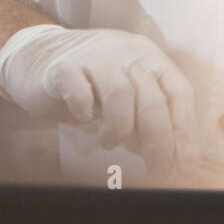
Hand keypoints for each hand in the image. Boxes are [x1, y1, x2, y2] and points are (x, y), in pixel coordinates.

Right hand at [0, 24, 200, 180]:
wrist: (37, 56)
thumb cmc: (90, 84)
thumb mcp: (126, 99)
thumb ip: (146, 121)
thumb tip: (168, 156)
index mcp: (150, 59)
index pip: (179, 94)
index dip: (185, 132)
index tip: (186, 166)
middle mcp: (127, 53)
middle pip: (153, 100)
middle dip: (159, 142)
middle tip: (157, 170)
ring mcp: (96, 56)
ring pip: (121, 96)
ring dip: (118, 128)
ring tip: (109, 141)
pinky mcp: (64, 67)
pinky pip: (79, 92)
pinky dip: (84, 111)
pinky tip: (83, 117)